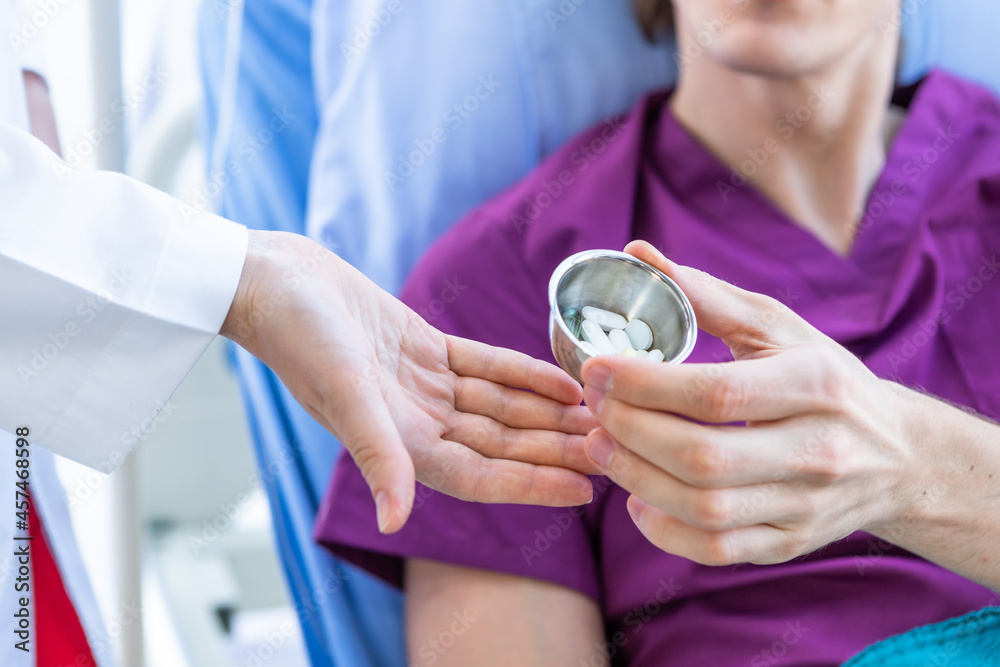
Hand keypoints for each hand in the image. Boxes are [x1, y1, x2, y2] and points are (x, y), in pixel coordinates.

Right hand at [222, 231, 598, 533]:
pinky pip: (486, 367)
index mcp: (399, 443)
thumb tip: (394, 522)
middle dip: (554, 448)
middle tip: (613, 449)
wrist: (276, 281)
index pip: (481, 477)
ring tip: (600, 416)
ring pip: (501, 407)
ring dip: (547, 414)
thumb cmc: (298, 338)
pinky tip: (561, 379)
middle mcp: (416, 422)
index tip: (586, 489)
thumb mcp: (343, 393)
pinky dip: (523, 373)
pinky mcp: (425, 349)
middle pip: (500, 444)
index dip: (533, 484)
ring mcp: (423, 386)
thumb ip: (376, 455)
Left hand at [579, 240, 920, 565]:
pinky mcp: (791, 543)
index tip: (596, 368)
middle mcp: (817, 450)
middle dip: (631, 433)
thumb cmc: (824, 379)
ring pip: (704, 508)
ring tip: (601, 447)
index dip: (645, 385)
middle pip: (703, 456)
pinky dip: (665, 531)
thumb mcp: (780, 328)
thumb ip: (708, 296)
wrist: (899, 456)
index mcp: (815, 385)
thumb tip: (639, 256)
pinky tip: (637, 500)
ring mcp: (806, 505)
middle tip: (592, 409)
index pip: (717, 393)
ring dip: (637, 480)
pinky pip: (717, 550)